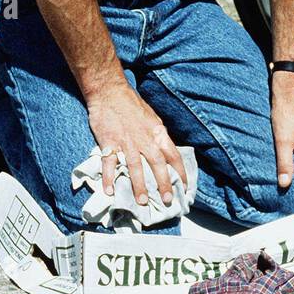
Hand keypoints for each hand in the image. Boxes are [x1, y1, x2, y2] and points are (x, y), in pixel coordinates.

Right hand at [86, 81, 187, 205]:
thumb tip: (166, 153)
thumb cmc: (132, 105)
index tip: (185, 187)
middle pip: (157, 164)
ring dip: (138, 185)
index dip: (181, 172)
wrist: (110, 92)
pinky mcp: (109, 142)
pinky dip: (109, 178)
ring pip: (135, 167)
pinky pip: (109, 163)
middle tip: (167, 201)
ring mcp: (126, 141)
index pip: (174, 155)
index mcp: (157, 132)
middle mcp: (144, 139)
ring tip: (142, 202)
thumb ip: (158, 136)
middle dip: (164, 184)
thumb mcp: (152, 119)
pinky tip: (109, 191)